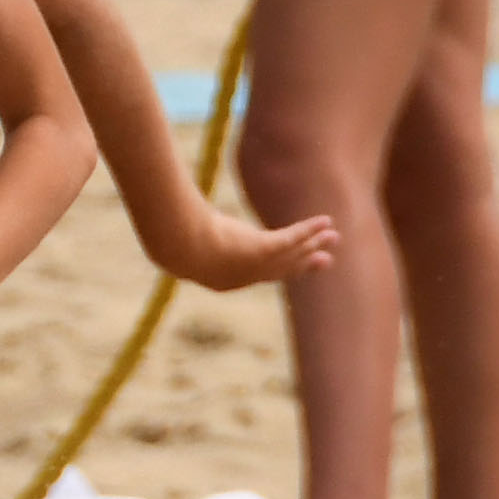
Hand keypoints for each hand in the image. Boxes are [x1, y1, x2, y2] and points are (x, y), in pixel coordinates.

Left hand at [157, 193, 341, 292]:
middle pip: (283, 269)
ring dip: (314, 245)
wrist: (177, 242)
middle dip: (305, 263)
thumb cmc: (171, 238)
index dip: (278, 268)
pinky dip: (310, 230)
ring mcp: (256, 265)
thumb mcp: (178, 238)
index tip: (291, 262)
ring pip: (292, 255)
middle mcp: (246, 277)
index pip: (257, 274)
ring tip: (334, 236)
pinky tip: (325, 220)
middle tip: (326, 259)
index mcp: (226, 279)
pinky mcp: (263, 249)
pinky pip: (293, 238)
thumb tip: (163, 218)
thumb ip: (179, 231)